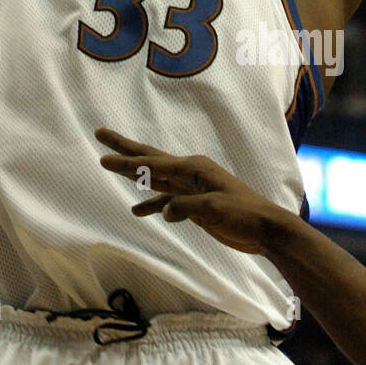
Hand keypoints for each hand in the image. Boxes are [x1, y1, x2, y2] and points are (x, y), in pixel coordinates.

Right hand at [95, 127, 282, 254]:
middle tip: (101, 135)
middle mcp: (189, 172)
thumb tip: (163, 210)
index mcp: (193, 168)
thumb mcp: (214, 209)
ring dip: (134, 174)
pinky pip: (166, 200)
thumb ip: (185, 207)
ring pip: (155, 177)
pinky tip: (138, 209)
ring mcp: (190, 188)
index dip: (126, 160)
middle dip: (124, 150)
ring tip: (111, 165)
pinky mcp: (193, 204)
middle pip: (150, 159)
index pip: (152, 162)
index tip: (103, 155)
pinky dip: (152, 203)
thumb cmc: (243, 214)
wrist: (264, 229)